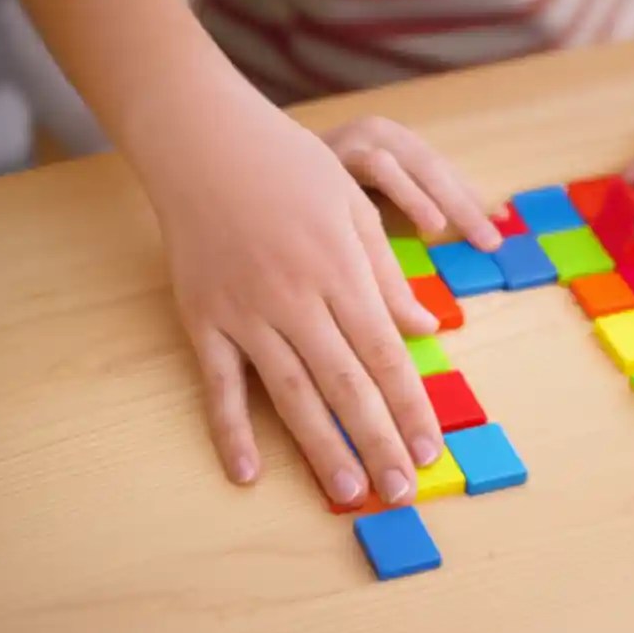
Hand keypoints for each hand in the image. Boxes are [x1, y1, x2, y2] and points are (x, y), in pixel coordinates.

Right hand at [154, 108, 489, 507]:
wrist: (203, 141)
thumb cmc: (291, 169)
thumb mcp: (355, 210)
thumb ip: (388, 276)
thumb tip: (427, 329)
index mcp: (342, 272)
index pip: (386, 355)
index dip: (410, 407)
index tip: (431, 449)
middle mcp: (296, 299)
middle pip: (346, 384)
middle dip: (377, 440)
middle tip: (400, 490)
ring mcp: (245, 313)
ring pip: (291, 393)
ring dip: (320, 447)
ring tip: (349, 491)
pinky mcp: (202, 320)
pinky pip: (219, 385)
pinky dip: (230, 431)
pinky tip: (247, 474)